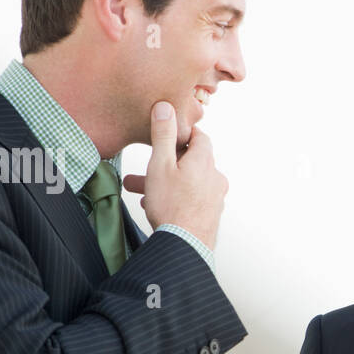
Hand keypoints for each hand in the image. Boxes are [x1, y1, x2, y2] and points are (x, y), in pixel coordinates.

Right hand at [122, 101, 226, 249]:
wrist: (185, 246)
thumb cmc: (171, 206)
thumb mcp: (160, 164)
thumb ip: (163, 135)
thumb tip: (166, 107)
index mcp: (205, 161)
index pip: (200, 137)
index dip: (182, 134)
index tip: (167, 136)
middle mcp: (215, 178)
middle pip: (190, 162)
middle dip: (164, 163)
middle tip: (143, 167)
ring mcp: (214, 198)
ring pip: (186, 183)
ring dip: (163, 182)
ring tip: (138, 189)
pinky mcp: (209, 216)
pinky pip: (190, 200)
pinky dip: (173, 198)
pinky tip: (153, 206)